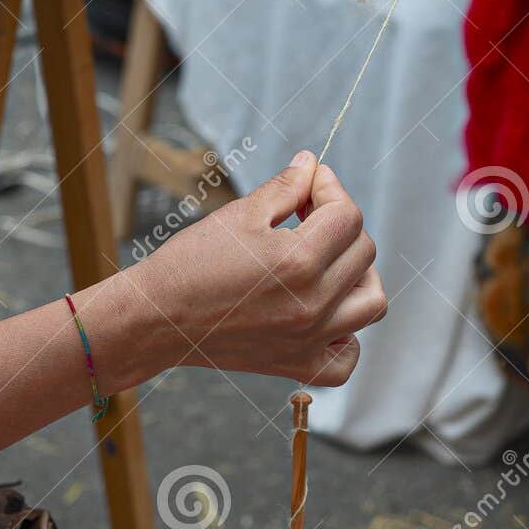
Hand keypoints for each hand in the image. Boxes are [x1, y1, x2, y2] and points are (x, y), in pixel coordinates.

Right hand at [132, 152, 385, 386]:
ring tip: (328, 262)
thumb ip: (286, 187)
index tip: (310, 185)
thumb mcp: (240, 215)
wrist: (157, 319)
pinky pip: (348, 359)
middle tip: (309, 217)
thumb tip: (312, 164)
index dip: (330, 189)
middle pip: (364, 253)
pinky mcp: (297, 364)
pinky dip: (348, 336)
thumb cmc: (191, 265)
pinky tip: (326, 314)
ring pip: (371, 303)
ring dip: (359, 274)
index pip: (348, 215)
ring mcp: (310, 338)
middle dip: (342, 225)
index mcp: (299, 261)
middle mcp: (313, 304)